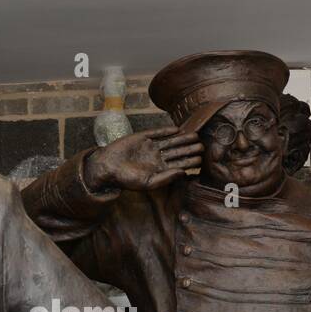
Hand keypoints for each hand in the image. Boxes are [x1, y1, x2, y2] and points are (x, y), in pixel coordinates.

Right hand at [82, 126, 203, 193]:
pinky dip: (166, 130)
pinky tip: (177, 129)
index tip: (201, 159)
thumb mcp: (149, 182)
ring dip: (182, 138)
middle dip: (189, 149)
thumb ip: (167, 178)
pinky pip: (156, 133)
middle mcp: (156, 157)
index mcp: (159, 169)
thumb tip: (184, 173)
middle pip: (177, 151)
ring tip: (194, 135)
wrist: (108, 167)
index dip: (190, 162)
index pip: (178, 164)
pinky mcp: (142, 137)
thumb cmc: (127, 179)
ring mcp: (150, 146)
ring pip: (170, 141)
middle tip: (202, 145)